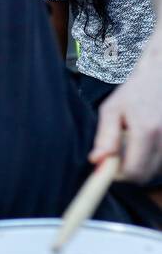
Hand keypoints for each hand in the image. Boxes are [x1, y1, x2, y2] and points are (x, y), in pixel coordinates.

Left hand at [92, 55, 161, 181]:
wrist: (160, 77)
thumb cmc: (134, 92)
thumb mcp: (112, 110)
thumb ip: (105, 137)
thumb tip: (97, 160)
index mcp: (146, 130)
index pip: (134, 171)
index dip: (118, 175)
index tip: (108, 168)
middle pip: (146, 175)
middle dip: (129, 171)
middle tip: (117, 155)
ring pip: (155, 169)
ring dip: (141, 162)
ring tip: (133, 141)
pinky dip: (151, 157)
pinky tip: (145, 141)